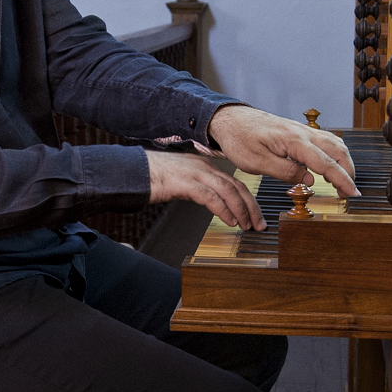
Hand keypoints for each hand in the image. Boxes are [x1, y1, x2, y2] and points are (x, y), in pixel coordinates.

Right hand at [146, 150, 266, 230]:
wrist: (133, 171)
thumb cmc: (154, 177)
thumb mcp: (183, 181)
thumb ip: (199, 188)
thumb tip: (213, 202)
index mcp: (205, 166)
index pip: (234, 182)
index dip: (248, 200)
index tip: (256, 215)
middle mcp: (204, 167)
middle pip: (237, 186)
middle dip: (251, 206)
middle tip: (259, 223)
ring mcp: (195, 174)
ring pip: (228, 191)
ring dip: (241, 210)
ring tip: (247, 225)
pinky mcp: (185, 183)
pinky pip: (211, 197)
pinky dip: (224, 210)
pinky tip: (229, 221)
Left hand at [207, 105, 357, 196]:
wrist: (230, 119)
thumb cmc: (239, 139)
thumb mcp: (257, 162)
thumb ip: (285, 172)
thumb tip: (310, 180)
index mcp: (294, 140)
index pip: (326, 163)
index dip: (342, 180)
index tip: (352, 194)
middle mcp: (303, 132)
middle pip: (338, 151)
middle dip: (348, 172)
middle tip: (349, 193)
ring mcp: (302, 130)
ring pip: (334, 144)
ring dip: (343, 162)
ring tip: (342, 182)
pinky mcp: (298, 132)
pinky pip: (325, 140)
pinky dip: (334, 154)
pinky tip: (330, 166)